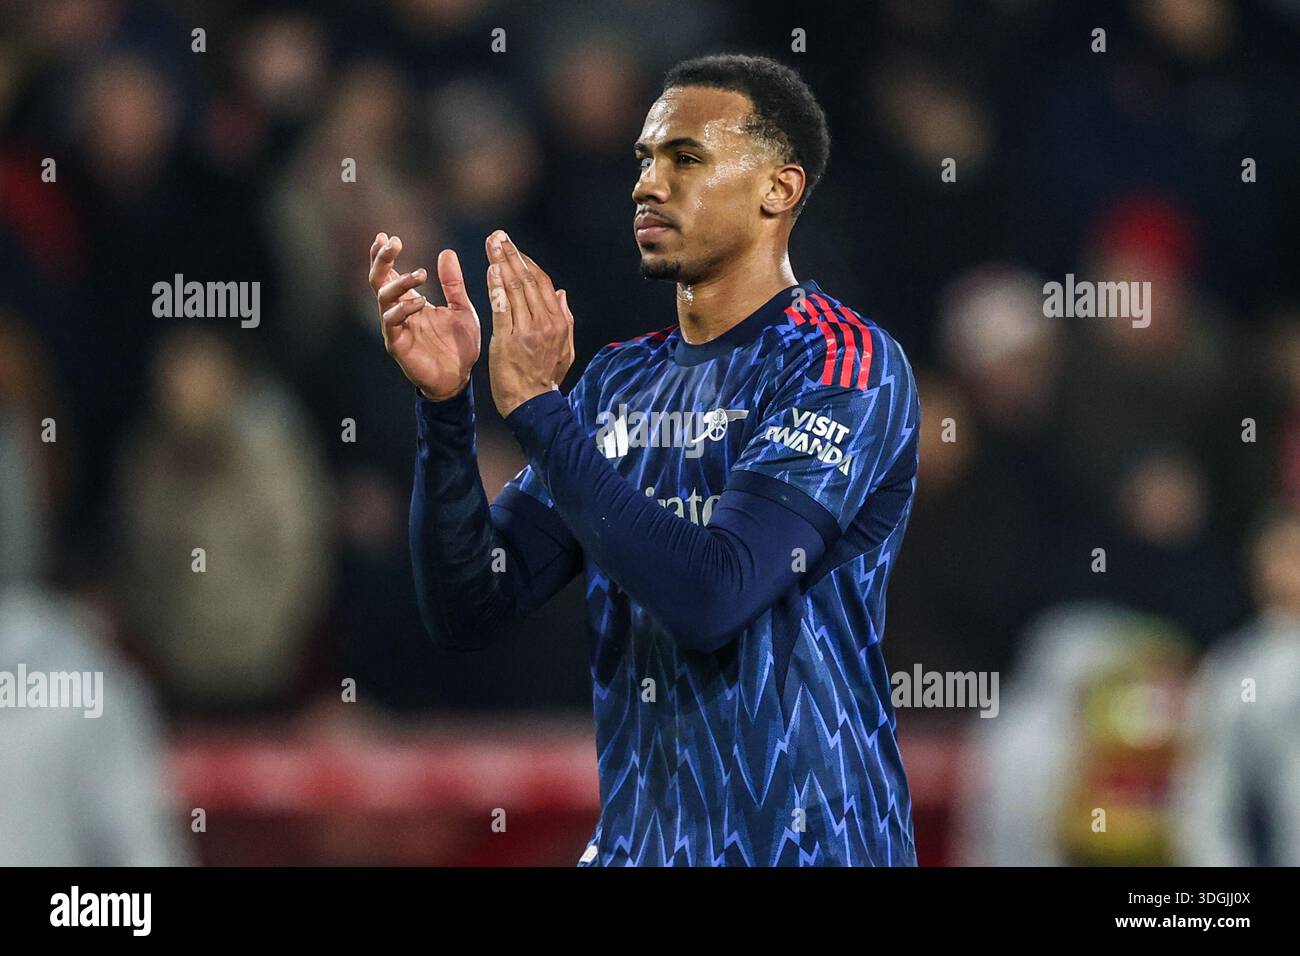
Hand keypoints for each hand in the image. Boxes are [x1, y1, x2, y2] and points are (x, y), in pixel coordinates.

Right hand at [369, 232, 480, 400]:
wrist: (460, 378)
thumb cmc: (459, 345)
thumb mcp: (461, 308)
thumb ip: (453, 283)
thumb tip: (446, 252)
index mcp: (411, 301)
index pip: (390, 273)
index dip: (384, 255)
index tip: (387, 236)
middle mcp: (399, 311)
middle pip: (378, 281)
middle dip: (382, 260)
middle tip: (393, 242)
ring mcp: (396, 328)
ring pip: (383, 299)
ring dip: (399, 283)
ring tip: (420, 274)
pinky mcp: (398, 345)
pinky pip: (392, 323)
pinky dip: (403, 310)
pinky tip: (419, 302)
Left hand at [484, 230, 574, 417]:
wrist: (532, 403)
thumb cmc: (545, 376)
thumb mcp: (565, 348)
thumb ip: (564, 318)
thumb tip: (562, 293)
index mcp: (558, 322)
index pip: (543, 283)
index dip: (527, 262)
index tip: (514, 248)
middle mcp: (545, 322)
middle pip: (528, 280)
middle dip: (512, 255)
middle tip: (499, 236)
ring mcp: (527, 331)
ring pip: (515, 289)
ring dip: (502, 263)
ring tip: (493, 244)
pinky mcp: (508, 340)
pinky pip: (502, 308)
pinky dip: (497, 287)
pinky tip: (491, 270)